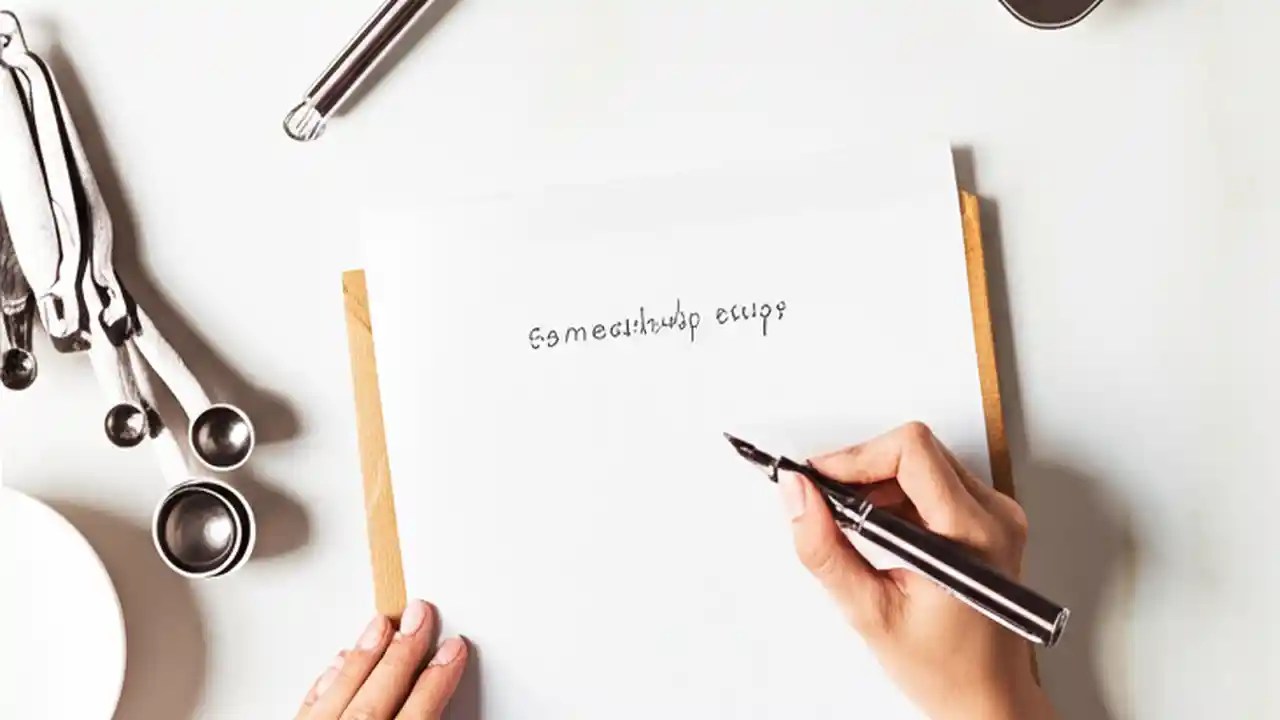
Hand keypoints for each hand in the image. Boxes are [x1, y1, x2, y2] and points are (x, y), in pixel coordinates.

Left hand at [296, 599, 467, 719]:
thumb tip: (442, 699)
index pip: (418, 714)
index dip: (437, 679)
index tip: (452, 650)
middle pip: (380, 694)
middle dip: (403, 651)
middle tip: (420, 615)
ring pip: (340, 693)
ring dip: (364, 656)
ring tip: (382, 625)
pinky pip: (307, 709)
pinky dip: (325, 684)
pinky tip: (337, 665)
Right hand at [780, 423, 1054, 719]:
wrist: (986, 697)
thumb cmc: (941, 668)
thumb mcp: (868, 611)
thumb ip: (825, 549)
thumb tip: (797, 495)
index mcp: (971, 535)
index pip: (912, 451)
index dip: (856, 457)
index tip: (818, 479)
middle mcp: (994, 515)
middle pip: (915, 451)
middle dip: (861, 470)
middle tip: (823, 502)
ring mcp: (995, 514)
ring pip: (922, 461)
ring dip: (876, 483)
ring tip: (849, 525)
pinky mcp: (987, 519)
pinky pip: (934, 481)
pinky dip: (895, 496)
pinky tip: (876, 532)